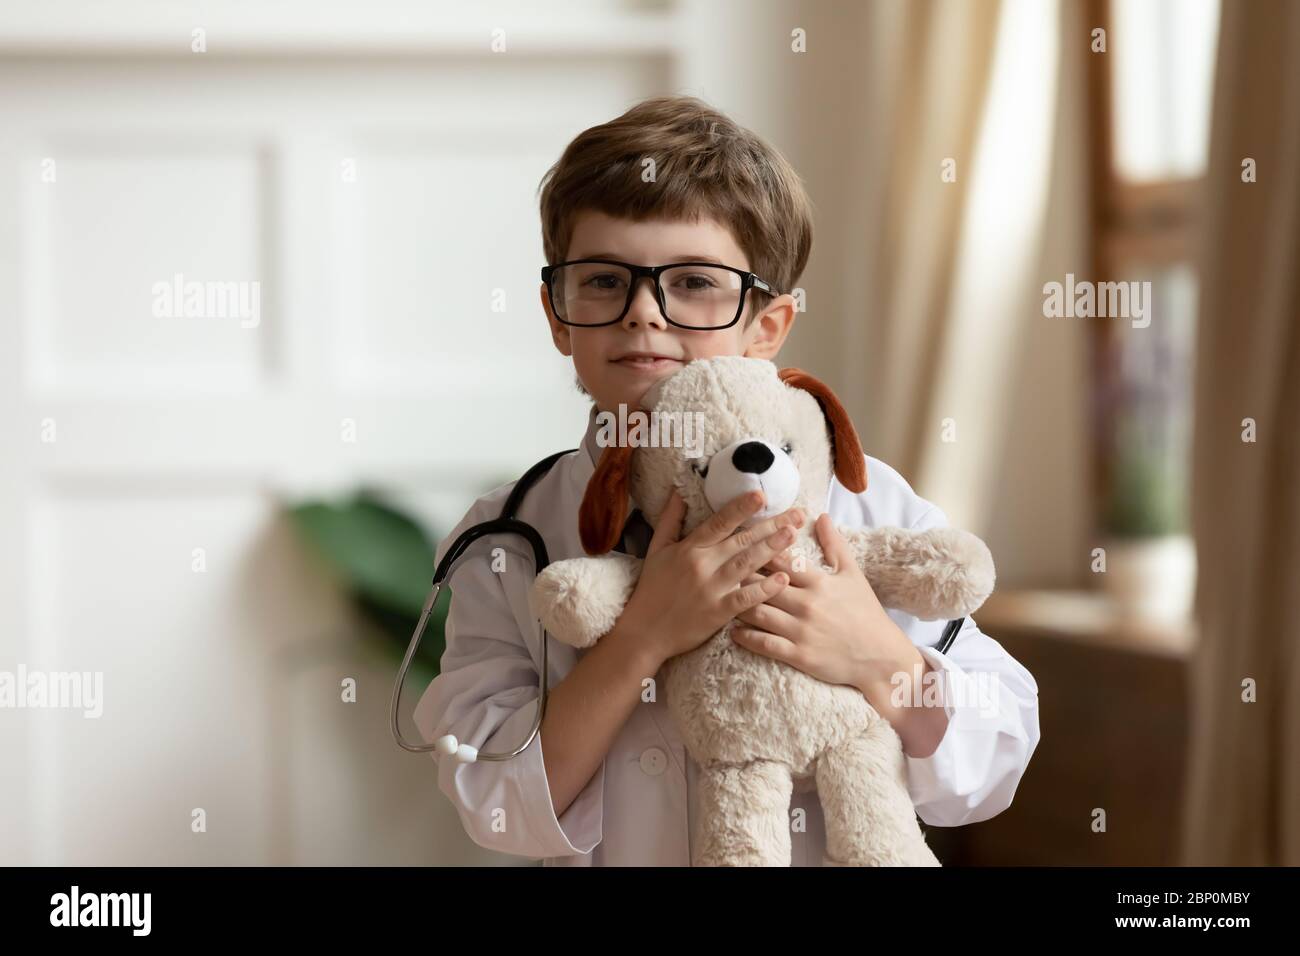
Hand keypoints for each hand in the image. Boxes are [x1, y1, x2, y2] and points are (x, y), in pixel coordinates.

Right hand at [615, 489, 804, 668]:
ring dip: (772, 549)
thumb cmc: (652, 589)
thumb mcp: (656, 550)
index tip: (762, 494)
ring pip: (747, 564)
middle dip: (771, 525)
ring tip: (793, 535)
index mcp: (690, 548)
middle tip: (797, 514)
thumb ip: (669, 520)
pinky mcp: (718, 612)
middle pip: (742, 540)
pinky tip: (783, 580)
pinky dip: (764, 589)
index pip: (719, 522)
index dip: (741, 507)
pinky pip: (745, 598)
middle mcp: (702, 565)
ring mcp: (711, 589)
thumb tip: (677, 492)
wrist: (644, 631)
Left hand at [731, 513, 924, 695]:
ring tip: (722, 598)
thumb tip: (820, 516)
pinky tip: (732, 631)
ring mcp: (801, 631)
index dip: (758, 550)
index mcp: (819, 582)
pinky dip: (746, 637)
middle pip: (763, 584)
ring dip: (738, 605)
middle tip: (721, 569)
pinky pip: (765, 644)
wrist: (880, 656)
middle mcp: (807, 604)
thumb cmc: (865, 611)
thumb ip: (834, 544)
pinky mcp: (799, 655)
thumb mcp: (853, 574)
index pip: (781, 560)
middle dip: (741, 576)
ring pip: (759, 613)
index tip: (740, 543)